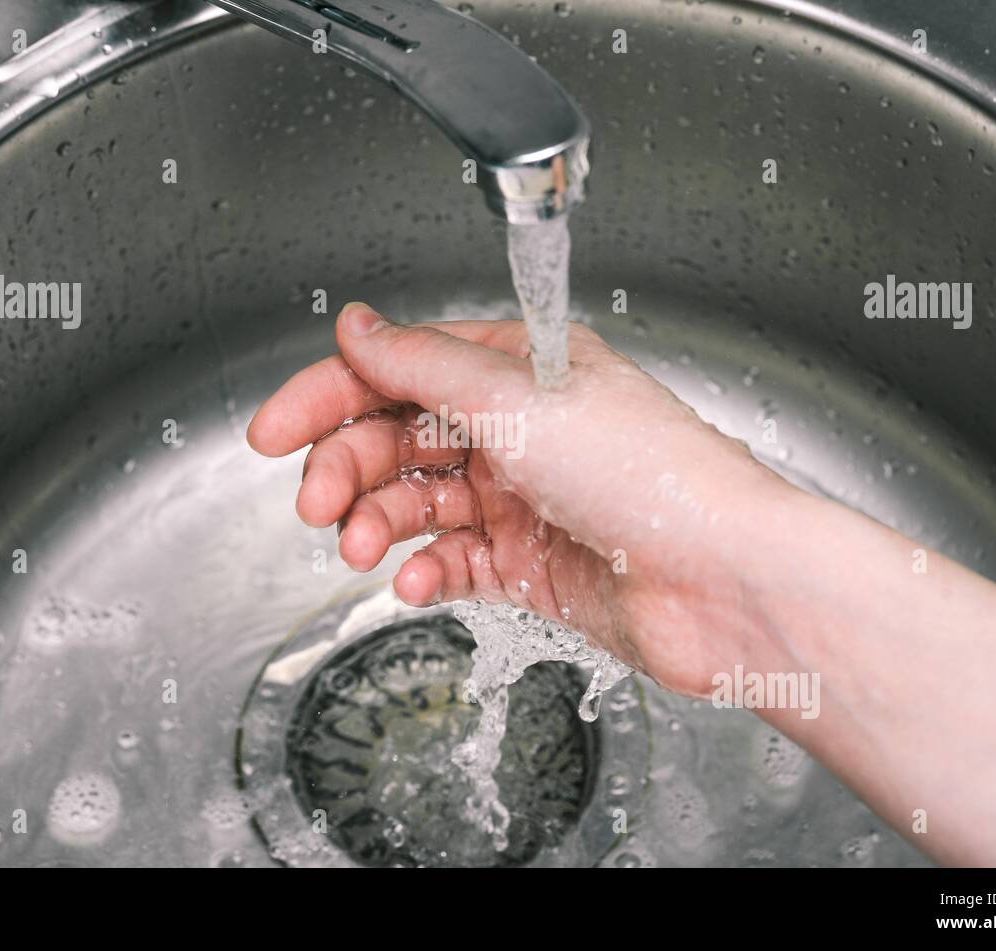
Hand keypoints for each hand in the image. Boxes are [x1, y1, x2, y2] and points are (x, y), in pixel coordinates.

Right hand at [247, 302, 792, 695]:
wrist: (721, 581)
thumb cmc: (651, 475)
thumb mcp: (515, 399)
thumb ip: (421, 365)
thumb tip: (356, 323)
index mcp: (518, 369)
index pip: (400, 369)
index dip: (330, 395)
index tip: (274, 431)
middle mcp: (518, 427)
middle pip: (397, 437)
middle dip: (345, 466)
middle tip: (314, 502)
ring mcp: (522, 497)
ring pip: (417, 502)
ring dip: (376, 523)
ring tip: (357, 547)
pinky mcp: (530, 563)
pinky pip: (453, 561)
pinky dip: (425, 571)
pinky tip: (415, 582)